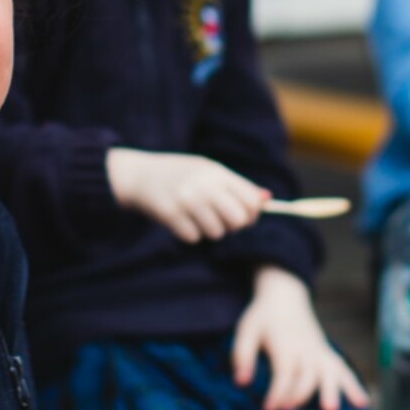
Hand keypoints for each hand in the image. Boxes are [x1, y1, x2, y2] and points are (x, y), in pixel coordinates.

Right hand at [106, 148, 267, 242]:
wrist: (142, 175)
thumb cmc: (182, 174)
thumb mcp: (210, 171)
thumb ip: (237, 186)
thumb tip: (267, 199)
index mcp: (217, 173)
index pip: (250, 201)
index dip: (252, 214)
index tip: (245, 217)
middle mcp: (204, 185)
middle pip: (237, 220)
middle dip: (233, 226)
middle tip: (222, 220)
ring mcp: (186, 200)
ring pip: (216, 232)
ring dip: (209, 230)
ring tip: (198, 217)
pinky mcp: (171, 215)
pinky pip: (194, 237)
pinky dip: (190, 233)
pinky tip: (182, 220)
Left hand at [231, 268, 370, 409]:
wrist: (285, 296)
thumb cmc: (263, 316)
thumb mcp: (246, 330)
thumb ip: (242, 355)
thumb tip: (241, 382)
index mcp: (285, 345)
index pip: (285, 374)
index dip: (278, 393)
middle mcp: (305, 349)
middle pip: (307, 377)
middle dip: (299, 396)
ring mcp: (319, 352)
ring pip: (330, 373)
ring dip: (332, 391)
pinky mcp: (326, 354)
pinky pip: (343, 369)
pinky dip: (353, 386)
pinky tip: (362, 404)